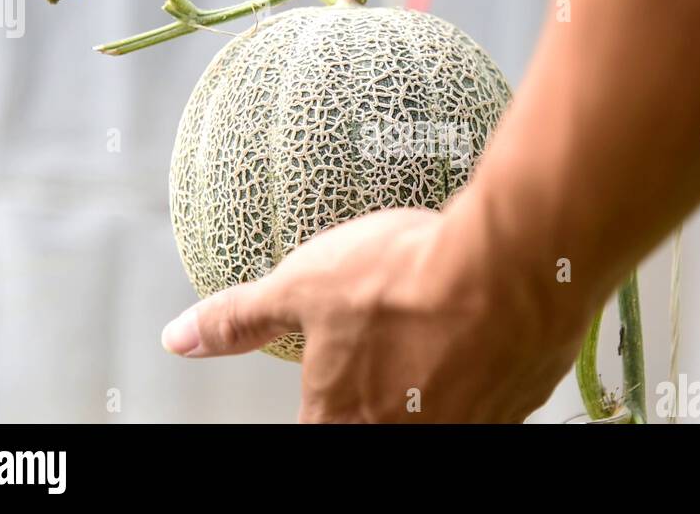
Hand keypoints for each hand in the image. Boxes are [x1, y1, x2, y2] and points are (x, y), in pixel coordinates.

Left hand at [160, 207, 580, 422]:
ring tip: (440, 325)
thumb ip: (239, 319)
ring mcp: (467, 423)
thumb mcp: (301, 284)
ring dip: (435, 377)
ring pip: (441, 412)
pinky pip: (492, 395)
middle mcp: (405, 434)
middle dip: (384, 386)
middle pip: (381, 422)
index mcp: (344, 414)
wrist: (505, 266)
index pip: (317, 427)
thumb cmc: (404, 277)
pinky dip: (482, 364)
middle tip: (394, 340)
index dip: (323, 401)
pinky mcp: (518, 403)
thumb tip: (181, 338)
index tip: (335, 383)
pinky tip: (483, 324)